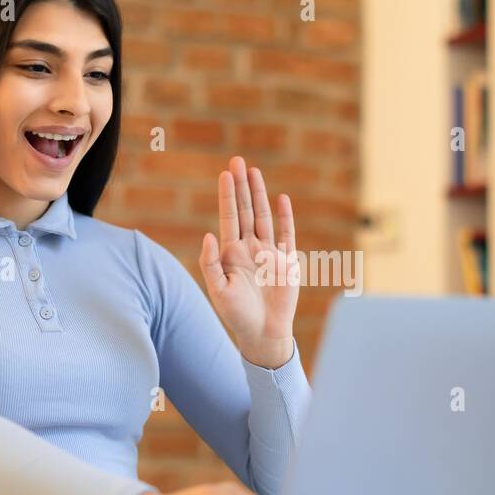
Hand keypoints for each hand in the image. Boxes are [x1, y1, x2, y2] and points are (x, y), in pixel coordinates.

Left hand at [199, 155, 299, 368]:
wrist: (263, 333)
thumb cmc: (237, 315)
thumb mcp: (218, 290)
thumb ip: (210, 262)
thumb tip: (208, 234)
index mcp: (231, 253)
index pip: (228, 217)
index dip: (227, 195)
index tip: (225, 174)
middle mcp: (249, 248)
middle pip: (244, 210)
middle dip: (241, 186)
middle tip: (238, 161)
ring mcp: (268, 252)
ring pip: (263, 216)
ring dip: (259, 194)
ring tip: (254, 172)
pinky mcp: (286, 261)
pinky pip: (286, 233)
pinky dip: (285, 216)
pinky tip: (281, 199)